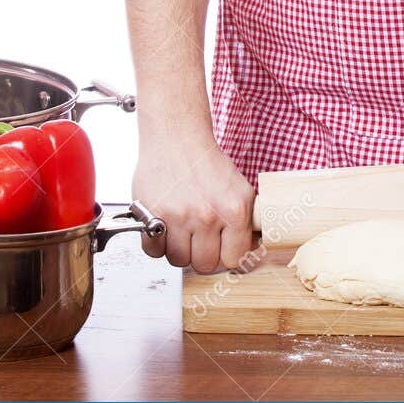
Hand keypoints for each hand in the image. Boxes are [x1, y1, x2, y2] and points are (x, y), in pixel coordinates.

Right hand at [133, 131, 255, 272]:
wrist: (177, 138)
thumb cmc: (206, 162)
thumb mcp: (240, 189)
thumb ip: (245, 222)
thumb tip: (250, 249)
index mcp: (235, 210)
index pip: (234, 259)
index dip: (226, 254)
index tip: (222, 247)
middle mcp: (208, 216)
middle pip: (205, 264)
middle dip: (202, 254)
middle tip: (200, 238)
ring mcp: (179, 217)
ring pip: (178, 260)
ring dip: (179, 249)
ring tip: (181, 230)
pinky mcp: (153, 214)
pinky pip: (154, 251)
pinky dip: (157, 244)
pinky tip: (164, 228)